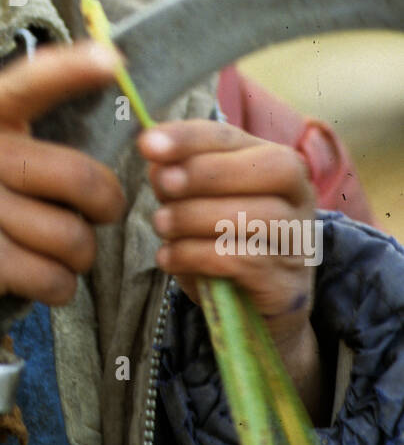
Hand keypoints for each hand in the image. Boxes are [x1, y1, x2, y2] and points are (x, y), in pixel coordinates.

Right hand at [0, 40, 125, 322]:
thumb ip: (9, 124)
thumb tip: (85, 111)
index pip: (28, 83)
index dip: (75, 69)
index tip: (112, 61)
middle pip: (81, 179)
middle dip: (107, 205)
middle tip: (100, 214)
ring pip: (72, 238)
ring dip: (80, 255)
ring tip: (60, 253)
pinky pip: (51, 278)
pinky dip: (58, 286)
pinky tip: (40, 278)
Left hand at [136, 119, 318, 348]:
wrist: (254, 307)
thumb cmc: (224, 241)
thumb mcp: (197, 203)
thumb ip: (178, 178)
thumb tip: (156, 161)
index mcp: (274, 162)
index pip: (232, 137)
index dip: (189, 137)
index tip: (147, 144)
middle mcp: (298, 196)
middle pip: (267, 167)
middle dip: (205, 172)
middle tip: (163, 184)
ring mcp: (298, 240)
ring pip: (256, 215)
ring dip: (196, 216)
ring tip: (161, 224)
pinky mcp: (285, 283)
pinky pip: (243, 260)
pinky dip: (197, 255)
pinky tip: (168, 257)